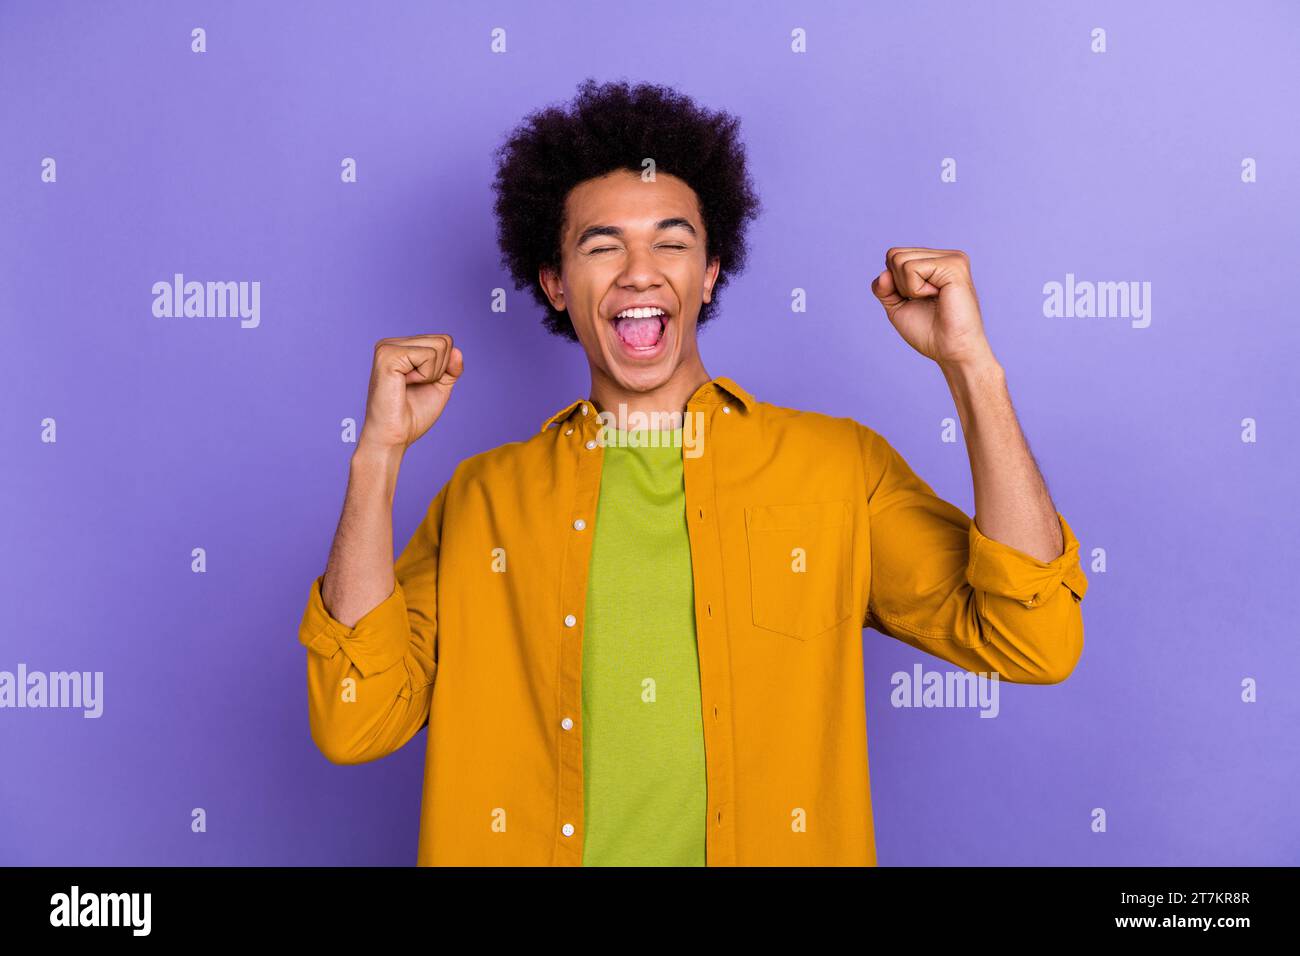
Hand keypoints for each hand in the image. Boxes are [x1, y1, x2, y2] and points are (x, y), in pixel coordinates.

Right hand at [358, 334, 463, 452]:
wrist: (394, 437)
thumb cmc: (412, 416)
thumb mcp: (439, 387)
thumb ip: (450, 368)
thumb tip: (457, 350)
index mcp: (399, 348)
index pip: (443, 341)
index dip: (443, 368)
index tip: (421, 385)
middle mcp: (391, 343)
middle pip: (444, 341)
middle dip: (440, 370)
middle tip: (415, 387)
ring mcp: (387, 347)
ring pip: (439, 346)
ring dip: (432, 373)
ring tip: (408, 386)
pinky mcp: (388, 355)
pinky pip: (429, 355)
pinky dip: (425, 375)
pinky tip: (404, 385)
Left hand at [870, 247, 993, 368]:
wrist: (951, 351)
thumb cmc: (930, 333)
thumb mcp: (897, 307)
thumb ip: (885, 288)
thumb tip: (884, 272)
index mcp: (935, 262)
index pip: (894, 255)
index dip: (894, 283)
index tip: (916, 300)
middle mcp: (945, 256)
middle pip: (894, 255)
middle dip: (899, 285)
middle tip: (925, 301)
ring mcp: (952, 258)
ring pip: (900, 260)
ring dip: (908, 288)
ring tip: (932, 299)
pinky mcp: (954, 265)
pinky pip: (911, 268)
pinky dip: (915, 289)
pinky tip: (937, 296)